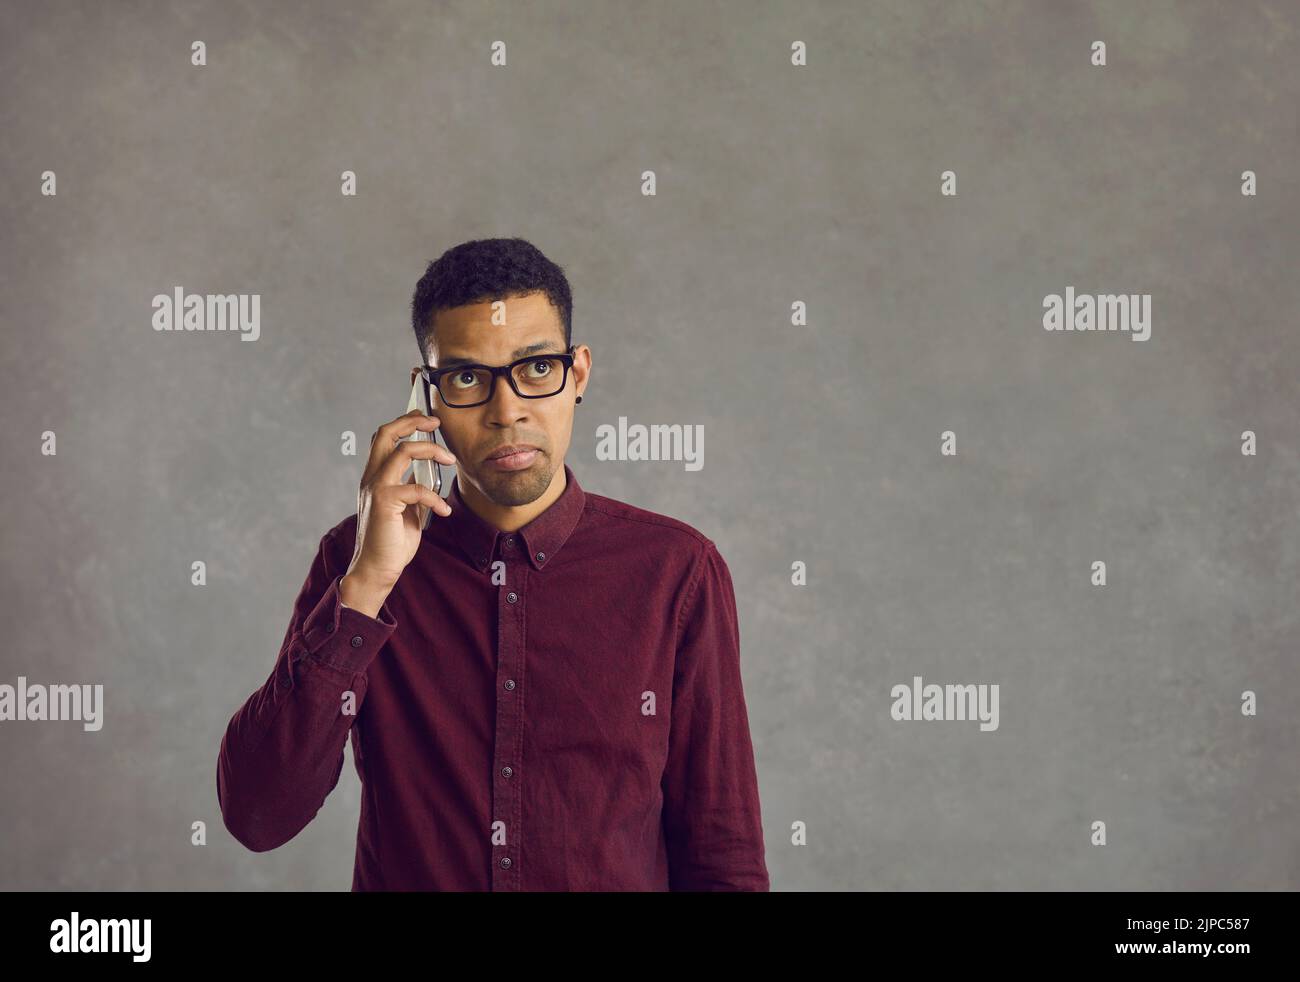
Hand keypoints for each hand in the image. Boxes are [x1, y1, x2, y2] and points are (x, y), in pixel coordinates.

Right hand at [345, 409, 456, 589]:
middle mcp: (372, 477)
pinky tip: (444, 511)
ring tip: (450, 460)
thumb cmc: (392, 541)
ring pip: (402, 451)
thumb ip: (413, 489)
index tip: (425, 418)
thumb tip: (430, 475)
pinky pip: (415, 488)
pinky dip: (435, 497)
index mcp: (376, 477)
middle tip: (436, 422)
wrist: (378, 568)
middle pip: (386, 433)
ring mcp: (376, 488)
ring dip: (431, 450)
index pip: (384, 438)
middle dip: (412, 421)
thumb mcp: (407, 509)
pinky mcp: (384, 502)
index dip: (404, 422)